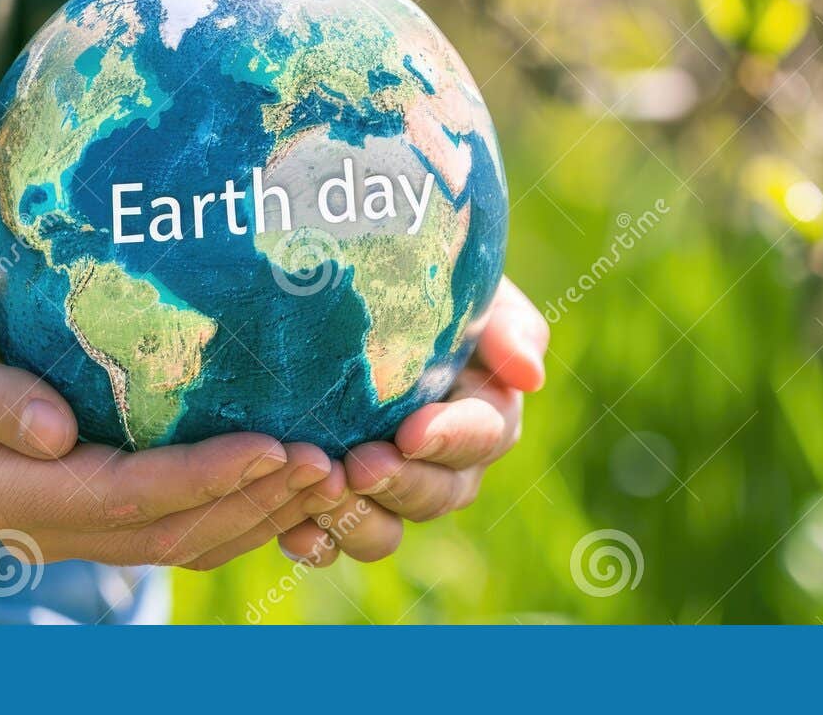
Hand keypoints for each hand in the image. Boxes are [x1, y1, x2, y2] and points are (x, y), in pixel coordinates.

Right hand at [0, 245, 346, 569]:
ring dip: (258, 515)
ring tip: (328, 474)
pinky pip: (179, 526)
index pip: (118, 497)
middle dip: (249, 502)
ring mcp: (71, 520)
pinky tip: (291, 480)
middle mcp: (40, 522)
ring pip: (179, 541)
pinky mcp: (99, 502)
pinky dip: (239, 511)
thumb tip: (54, 436)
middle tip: (326, 461)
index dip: (198, 477)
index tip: (271, 444)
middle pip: (163, 532)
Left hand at [277, 277, 547, 564]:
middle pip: (439, 494)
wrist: (351, 287)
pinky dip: (317, 543)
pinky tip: (292, 532)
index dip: (450, 439)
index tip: (411, 431)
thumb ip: (507, 326)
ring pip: (388, 530)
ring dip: (358, 521)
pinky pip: (333, 541)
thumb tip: (530, 375)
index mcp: (486, 413)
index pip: (484, 436)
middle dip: (401, 483)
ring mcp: (391, 489)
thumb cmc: (424, 280)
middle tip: (360, 464)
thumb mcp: (473, 289)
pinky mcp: (339, 504)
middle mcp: (445, 464)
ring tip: (322, 496)